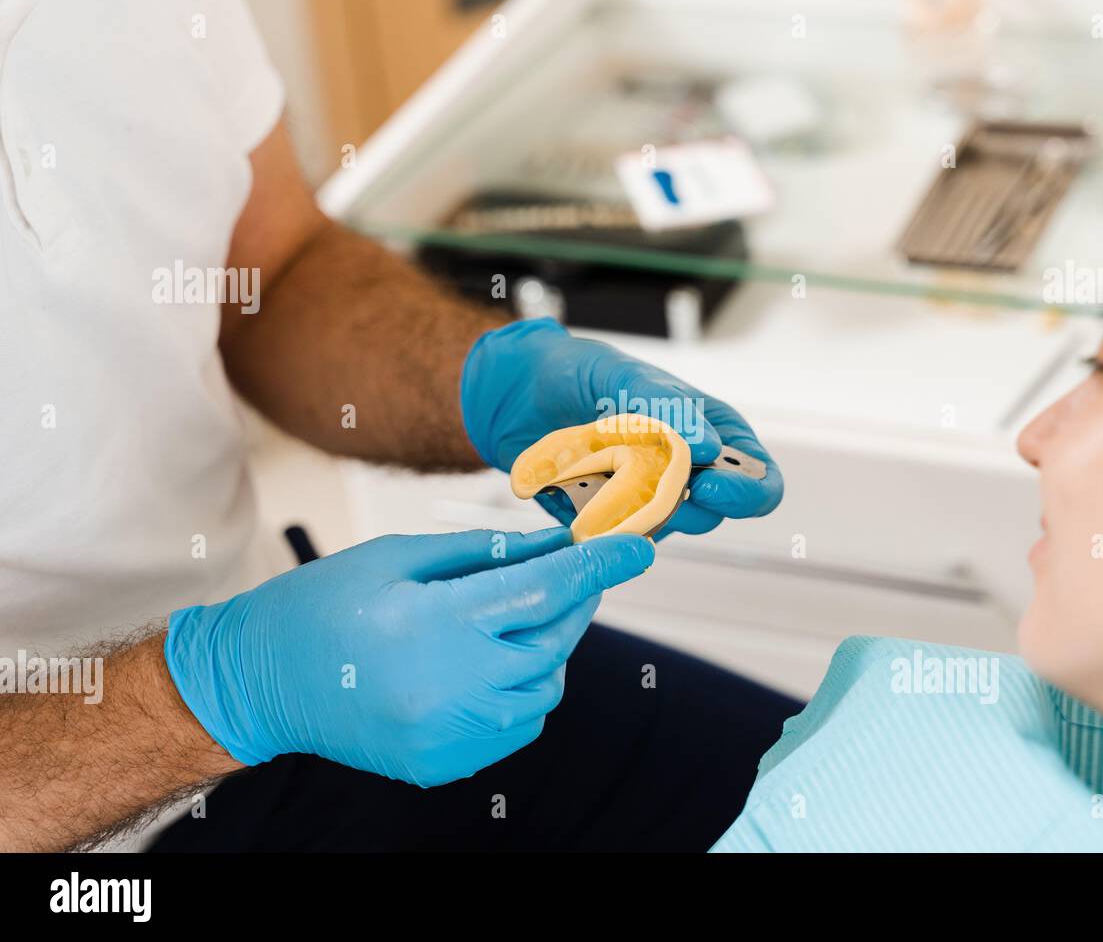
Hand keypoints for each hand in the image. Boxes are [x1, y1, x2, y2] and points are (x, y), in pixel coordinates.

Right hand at [164, 527, 652, 785]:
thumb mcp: (396, 556)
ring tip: (520, 618)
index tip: (639, 547)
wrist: (257, 683)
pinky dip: (525, 691)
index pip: (545, 591)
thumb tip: (551, 544)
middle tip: (580, 571)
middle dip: (576, 600)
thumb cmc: (321, 604)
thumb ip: (481, 553)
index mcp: (436, 625)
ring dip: (550, 649)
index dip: (598, 565)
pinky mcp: (443, 763)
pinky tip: (495, 663)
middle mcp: (451, 688)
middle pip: (554, 640)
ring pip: (546, 689)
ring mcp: (448, 734)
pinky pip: (518, 727)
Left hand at [460, 318, 782, 538]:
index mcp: (710, 432)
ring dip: (628, 504)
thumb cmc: (580, 372)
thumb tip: (707, 444)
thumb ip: (667, 408)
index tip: (710, 485)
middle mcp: (686, 473)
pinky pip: (611, 537)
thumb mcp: (623, 375)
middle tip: (645, 481)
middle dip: (681, 501)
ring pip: (660, 529)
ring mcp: (647, 501)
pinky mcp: (606, 521)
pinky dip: (591, 516)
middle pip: (711, 514)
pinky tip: (568, 486)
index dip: (747, 493)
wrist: (515, 392)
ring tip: (590, 467)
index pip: (759, 479)